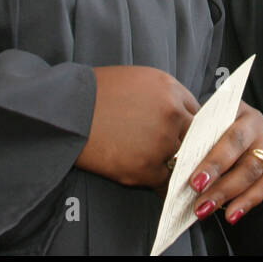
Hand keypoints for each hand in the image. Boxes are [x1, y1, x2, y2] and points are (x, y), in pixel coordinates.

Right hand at [76, 66, 198, 188]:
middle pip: (194, 136)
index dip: (188, 124)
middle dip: (183, 143)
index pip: (197, 112)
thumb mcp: (138, 81)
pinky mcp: (145, 168)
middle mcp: (172, 113)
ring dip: (170, 162)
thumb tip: (181, 116)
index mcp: (170, 88)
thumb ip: (164, 97)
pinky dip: (156, 180)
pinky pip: (164, 181)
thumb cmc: (96, 94)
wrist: (65, 111)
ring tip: (149, 160)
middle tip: (169, 150)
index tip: (181, 133)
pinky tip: (142, 173)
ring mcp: (161, 142)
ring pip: (181, 160)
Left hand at [186, 100, 262, 224]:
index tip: (194, 182)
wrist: (236, 125)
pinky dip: (247, 202)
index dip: (212, 161)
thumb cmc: (213, 127)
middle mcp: (257, 126)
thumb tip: (177, 165)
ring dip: (229, 195)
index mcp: (237, 110)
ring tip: (207, 210)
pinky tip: (231, 215)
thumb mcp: (204, 125)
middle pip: (242, 156)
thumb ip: (195, 140)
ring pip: (253, 173)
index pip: (227, 137)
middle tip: (199, 200)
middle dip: (220, 182)